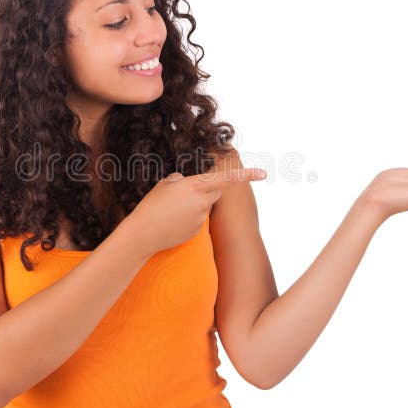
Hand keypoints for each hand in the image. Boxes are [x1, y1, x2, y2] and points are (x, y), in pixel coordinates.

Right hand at [119, 168, 266, 258]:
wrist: (144, 233)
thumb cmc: (151, 205)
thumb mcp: (163, 185)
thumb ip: (179, 180)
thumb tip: (183, 180)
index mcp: (194, 185)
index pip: (226, 178)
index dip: (246, 175)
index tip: (264, 174)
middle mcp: (202, 201)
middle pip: (216, 191)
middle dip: (208, 190)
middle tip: (186, 193)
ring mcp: (201, 217)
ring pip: (206, 206)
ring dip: (196, 205)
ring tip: (173, 210)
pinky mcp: (198, 231)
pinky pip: (199, 220)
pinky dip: (190, 219)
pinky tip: (174, 222)